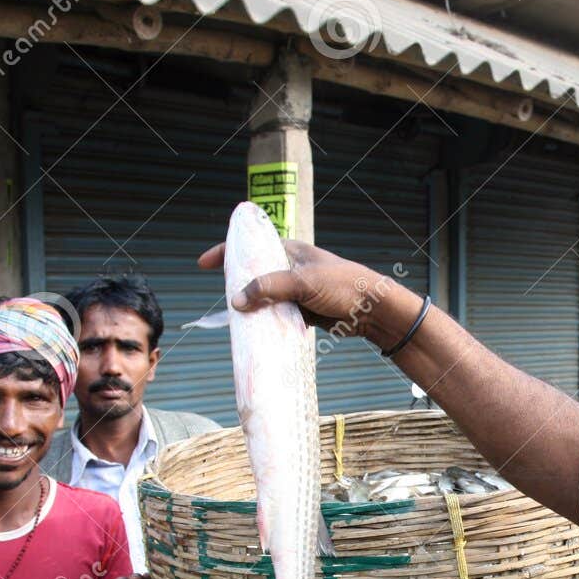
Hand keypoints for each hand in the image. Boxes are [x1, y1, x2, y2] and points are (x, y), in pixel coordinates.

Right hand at [196, 238, 419, 347]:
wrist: (374, 309)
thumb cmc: (343, 286)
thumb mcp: (302, 282)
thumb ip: (268, 288)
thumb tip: (237, 301)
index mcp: (290, 250)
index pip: (252, 246)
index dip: (226, 252)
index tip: (203, 263)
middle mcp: (291, 268)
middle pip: (255, 274)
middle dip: (237, 285)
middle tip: (222, 298)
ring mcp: (297, 290)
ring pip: (266, 298)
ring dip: (254, 308)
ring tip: (236, 319)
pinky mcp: (304, 310)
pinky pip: (279, 316)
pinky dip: (269, 323)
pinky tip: (258, 332)